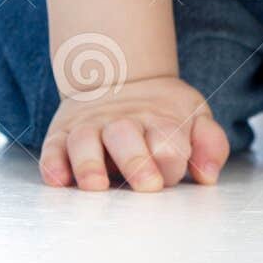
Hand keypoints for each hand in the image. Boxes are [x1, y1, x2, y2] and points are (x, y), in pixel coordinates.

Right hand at [39, 74, 229, 192]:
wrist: (118, 75)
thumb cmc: (161, 111)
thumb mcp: (194, 116)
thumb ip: (209, 143)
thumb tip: (210, 176)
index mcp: (158, 119)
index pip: (168, 141)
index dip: (173, 159)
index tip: (171, 174)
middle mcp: (122, 122)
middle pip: (127, 137)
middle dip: (138, 162)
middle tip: (148, 187)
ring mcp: (90, 127)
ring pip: (84, 142)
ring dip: (90, 164)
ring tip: (98, 186)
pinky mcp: (61, 136)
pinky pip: (52, 149)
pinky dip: (53, 164)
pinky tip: (59, 180)